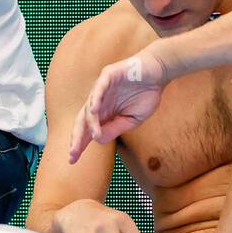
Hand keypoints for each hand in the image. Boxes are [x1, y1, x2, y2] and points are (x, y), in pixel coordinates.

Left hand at [68, 47, 166, 163]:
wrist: (159, 72)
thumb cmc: (145, 94)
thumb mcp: (132, 119)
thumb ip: (115, 128)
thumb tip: (97, 140)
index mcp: (103, 113)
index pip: (87, 130)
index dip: (80, 144)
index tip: (73, 160)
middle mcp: (98, 101)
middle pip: (82, 121)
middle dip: (77, 137)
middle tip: (73, 153)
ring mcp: (101, 88)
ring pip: (89, 107)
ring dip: (91, 122)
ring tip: (94, 134)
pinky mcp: (108, 75)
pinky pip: (99, 88)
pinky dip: (96, 99)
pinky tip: (94, 110)